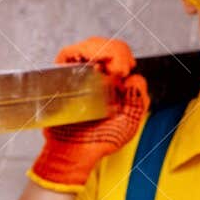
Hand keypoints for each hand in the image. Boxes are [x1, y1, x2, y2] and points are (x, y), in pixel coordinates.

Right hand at [30, 37, 148, 192]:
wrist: (76, 153)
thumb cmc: (100, 140)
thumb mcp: (130, 122)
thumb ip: (139, 100)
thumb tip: (132, 79)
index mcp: (112, 81)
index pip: (119, 54)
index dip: (124, 55)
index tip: (125, 70)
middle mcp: (94, 75)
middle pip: (105, 45)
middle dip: (116, 51)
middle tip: (119, 70)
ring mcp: (77, 76)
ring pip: (88, 46)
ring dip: (101, 50)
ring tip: (108, 68)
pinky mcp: (60, 78)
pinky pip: (67, 55)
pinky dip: (79, 52)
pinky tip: (92, 63)